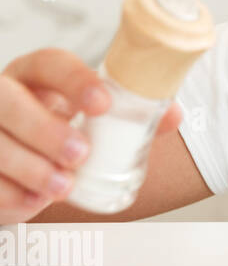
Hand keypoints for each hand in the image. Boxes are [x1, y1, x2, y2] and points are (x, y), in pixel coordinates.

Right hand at [0, 48, 182, 222]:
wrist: (23, 163)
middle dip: (44, 128)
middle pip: (8, 100)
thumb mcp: (90, 121)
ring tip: (62, 185)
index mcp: (36, 77)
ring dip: (29, 165)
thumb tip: (172, 116)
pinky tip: (34, 202)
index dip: (75, 81)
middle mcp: (2, 96)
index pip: (50, 64)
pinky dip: (8, 194)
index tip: (103, 104)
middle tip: (80, 154)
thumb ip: (131, 117)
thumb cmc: (60, 132)